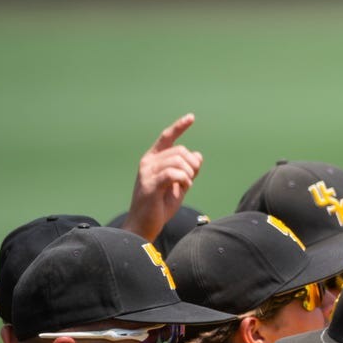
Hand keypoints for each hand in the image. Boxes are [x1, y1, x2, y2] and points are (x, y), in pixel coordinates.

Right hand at [124, 114, 202, 241]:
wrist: (144, 225)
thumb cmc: (160, 206)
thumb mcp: (178, 185)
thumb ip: (187, 170)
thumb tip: (198, 155)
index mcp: (153, 160)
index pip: (167, 138)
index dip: (179, 127)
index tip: (191, 117)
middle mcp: (148, 162)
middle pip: (180, 151)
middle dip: (192, 164)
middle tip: (192, 179)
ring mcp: (147, 172)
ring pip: (178, 161)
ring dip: (189, 174)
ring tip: (186, 186)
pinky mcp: (150, 185)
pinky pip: (173, 173)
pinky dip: (184, 180)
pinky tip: (184, 188)